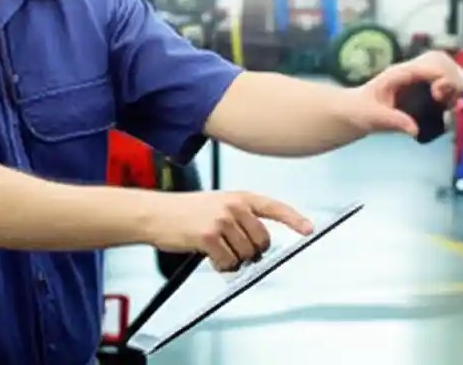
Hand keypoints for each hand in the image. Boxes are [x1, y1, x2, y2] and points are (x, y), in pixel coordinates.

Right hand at [147, 191, 313, 271]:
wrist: (154, 213)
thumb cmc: (183, 212)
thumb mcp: (215, 205)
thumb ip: (239, 218)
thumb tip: (258, 245)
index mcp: (238, 197)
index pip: (273, 207)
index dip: (294, 219)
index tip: (309, 229)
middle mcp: (233, 206)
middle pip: (262, 241)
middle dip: (250, 252)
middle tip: (231, 249)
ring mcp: (222, 220)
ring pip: (246, 255)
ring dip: (233, 260)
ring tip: (214, 250)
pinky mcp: (209, 236)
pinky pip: (228, 263)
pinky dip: (220, 266)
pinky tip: (208, 256)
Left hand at [350, 50, 462, 137]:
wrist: (355, 112)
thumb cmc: (360, 111)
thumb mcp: (371, 117)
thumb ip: (391, 121)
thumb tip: (414, 129)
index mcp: (400, 73)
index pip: (431, 63)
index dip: (443, 77)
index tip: (439, 96)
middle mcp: (413, 72)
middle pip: (443, 61)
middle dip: (454, 78)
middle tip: (449, 100)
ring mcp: (420, 79)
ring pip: (448, 70)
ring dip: (457, 86)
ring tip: (451, 104)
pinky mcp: (424, 90)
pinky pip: (447, 83)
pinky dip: (454, 93)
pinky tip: (451, 106)